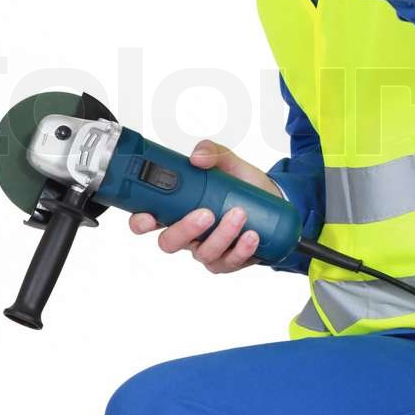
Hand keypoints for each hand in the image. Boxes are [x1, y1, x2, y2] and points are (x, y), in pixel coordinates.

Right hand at [129, 140, 279, 274]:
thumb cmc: (242, 185)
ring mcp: (206, 250)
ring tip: (239, 214)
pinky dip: (241, 249)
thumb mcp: (229, 163)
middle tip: (206, 213)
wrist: (274, 202)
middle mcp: (187, 234)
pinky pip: (230, 262)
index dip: (140, 222)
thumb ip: (212, 152)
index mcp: (177, 210)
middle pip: (170, 243)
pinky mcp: (228, 262)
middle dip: (185, 230)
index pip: (147, 220)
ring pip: (203, 253)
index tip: (148, 216)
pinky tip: (252, 235)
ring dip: (222, 235)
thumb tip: (197, 157)